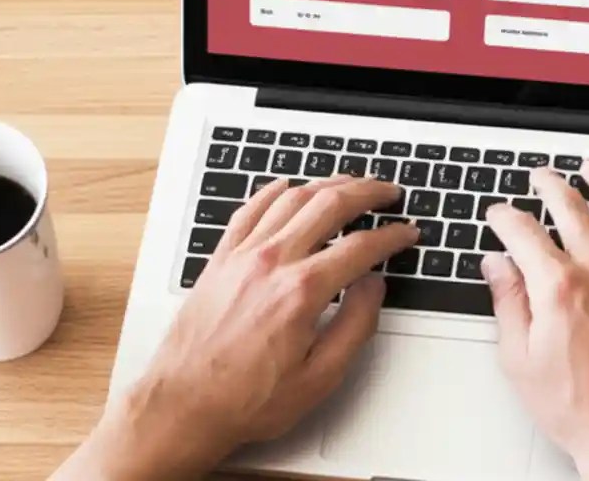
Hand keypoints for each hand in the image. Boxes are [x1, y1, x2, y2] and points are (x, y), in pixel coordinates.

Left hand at [53, 176, 415, 480]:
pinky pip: (249, 210)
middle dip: (366, 192)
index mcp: (301, 292)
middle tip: (387, 191)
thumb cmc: (246, 399)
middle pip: (328, 205)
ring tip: (349, 182)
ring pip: (291, 198)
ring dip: (326, 183)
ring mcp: (242, 257)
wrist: (183, 405)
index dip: (391, 236)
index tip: (406, 233)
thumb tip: (373, 287)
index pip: (360, 247)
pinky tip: (287, 186)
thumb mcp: (320, 378)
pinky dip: (273, 191)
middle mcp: (271, 263)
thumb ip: (356, 326)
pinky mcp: (220, 260)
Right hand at [483, 162, 588, 480]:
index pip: (522, 231)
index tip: (497, 214)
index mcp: (558, 287)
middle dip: (550, 185)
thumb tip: (497, 266)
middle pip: (571, 208)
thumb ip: (508, 303)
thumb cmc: (579, 407)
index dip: (503, 216)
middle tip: (540, 177)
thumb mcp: (519, 360)